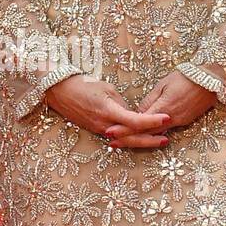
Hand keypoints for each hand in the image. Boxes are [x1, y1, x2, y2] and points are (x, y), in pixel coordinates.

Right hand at [44, 74, 171, 148]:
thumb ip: (121, 103)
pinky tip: (137, 139)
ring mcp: (99, 129)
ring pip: (124, 140)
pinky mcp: (95, 129)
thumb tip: (131, 113)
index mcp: (108, 110)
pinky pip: (115, 138)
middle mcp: (104, 124)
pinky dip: (128, 139)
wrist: (59, 90)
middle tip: (166, 138)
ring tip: (157, 140)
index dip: (152, 121)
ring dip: (141, 141)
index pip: (135, 120)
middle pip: (132, 138)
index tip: (166, 118)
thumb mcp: (106, 88)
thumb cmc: (82, 84)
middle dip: (150, 140)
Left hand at [101, 69, 217, 140]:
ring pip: (156, 133)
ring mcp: (180, 122)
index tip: (111, 133)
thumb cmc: (185, 78)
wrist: (211, 80)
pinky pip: (166, 130)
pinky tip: (144, 136)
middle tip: (112, 142)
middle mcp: (172, 119)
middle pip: (147, 133)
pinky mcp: (186, 122)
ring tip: (124, 141)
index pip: (140, 123)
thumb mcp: (162, 85)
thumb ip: (149, 101)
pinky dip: (153, 134)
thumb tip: (137, 113)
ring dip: (141, 138)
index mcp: (163, 109)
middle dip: (129, 138)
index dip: (125, 129)